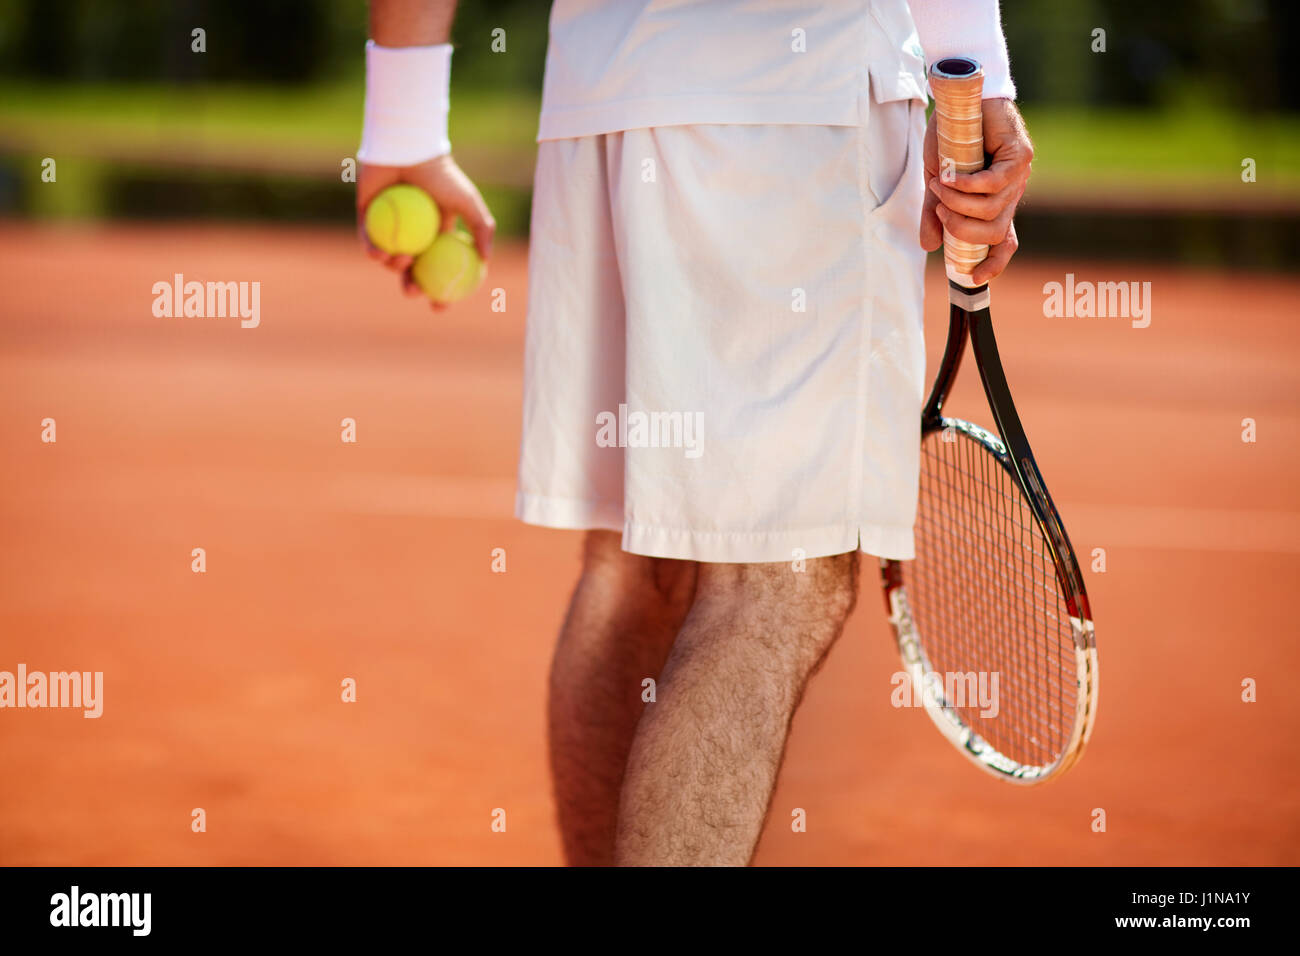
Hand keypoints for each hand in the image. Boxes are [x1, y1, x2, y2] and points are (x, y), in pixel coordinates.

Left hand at [357, 154, 495, 310]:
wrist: (411, 149)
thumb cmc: (441, 174)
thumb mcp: (469, 203)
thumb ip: (482, 230)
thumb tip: (486, 261)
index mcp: (436, 234)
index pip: (438, 269)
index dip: (440, 291)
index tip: (440, 306)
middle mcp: (412, 234)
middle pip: (411, 270)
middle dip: (412, 288)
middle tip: (413, 292)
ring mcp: (389, 227)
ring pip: (389, 258)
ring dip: (394, 267)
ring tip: (403, 259)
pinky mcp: (367, 217)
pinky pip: (368, 240)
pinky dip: (373, 250)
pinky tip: (379, 255)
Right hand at [919, 97, 1031, 284]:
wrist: (960, 100)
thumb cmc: (952, 138)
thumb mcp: (938, 182)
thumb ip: (936, 213)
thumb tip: (929, 247)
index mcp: (996, 204)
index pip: (1005, 242)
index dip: (994, 263)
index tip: (974, 277)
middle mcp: (1010, 194)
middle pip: (993, 233)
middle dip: (961, 229)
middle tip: (941, 210)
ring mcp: (1018, 177)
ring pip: (990, 210)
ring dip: (958, 203)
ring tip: (939, 184)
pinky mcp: (1019, 156)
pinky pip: (992, 184)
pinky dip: (966, 186)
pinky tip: (948, 178)